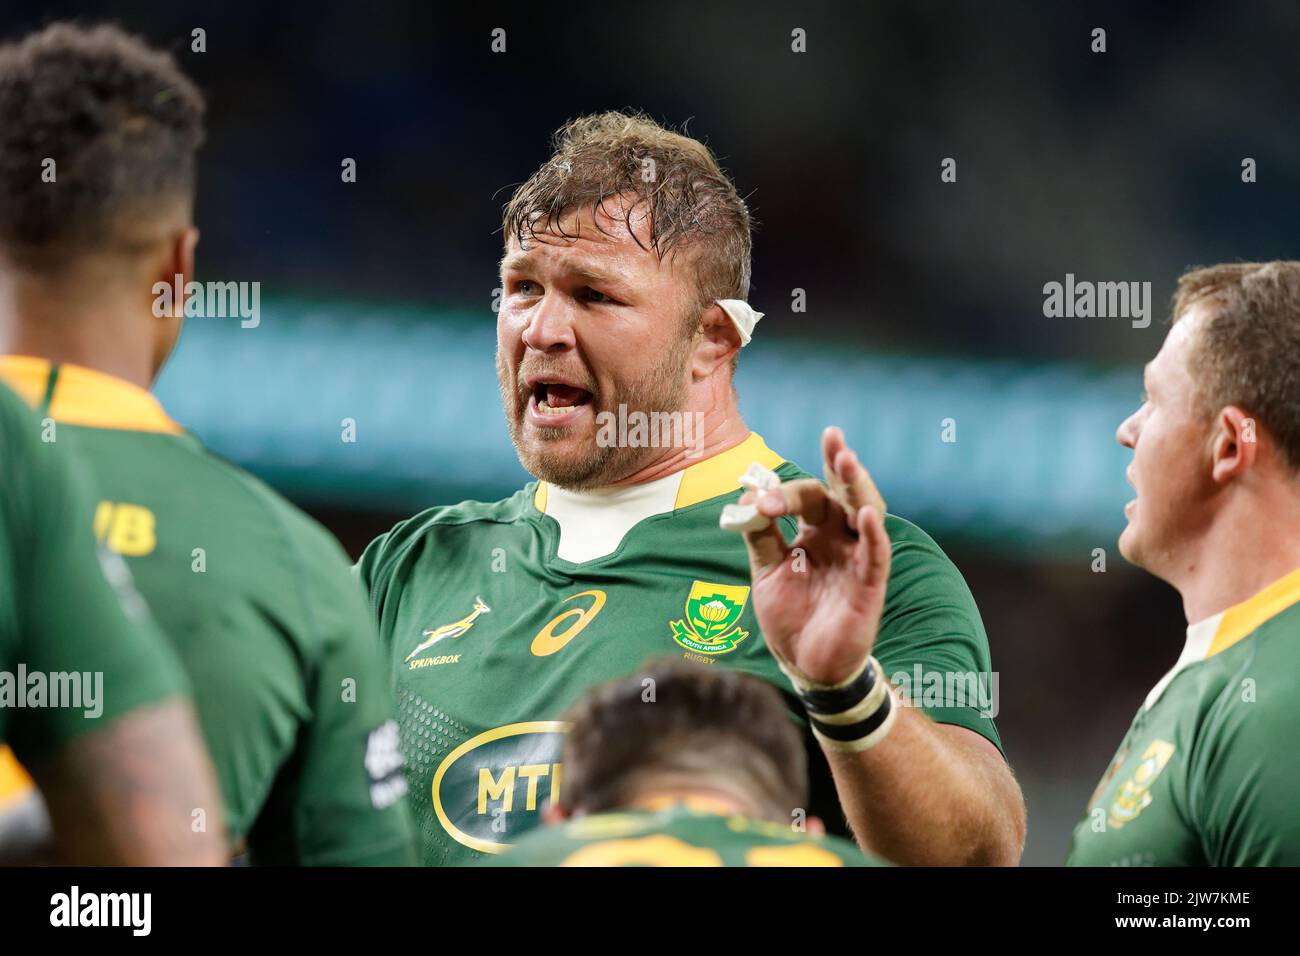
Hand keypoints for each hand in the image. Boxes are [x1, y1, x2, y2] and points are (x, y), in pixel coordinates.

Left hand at [739, 432, 890, 685]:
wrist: (805, 665)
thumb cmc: (791, 615)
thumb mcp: (766, 571)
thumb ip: (759, 535)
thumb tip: (746, 498)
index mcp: (814, 532)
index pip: (807, 496)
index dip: (784, 494)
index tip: (760, 502)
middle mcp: (838, 539)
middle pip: (842, 493)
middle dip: (838, 465)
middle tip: (833, 436)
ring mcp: (856, 559)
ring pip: (865, 513)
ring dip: (857, 486)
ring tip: (848, 460)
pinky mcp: (869, 585)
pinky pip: (876, 555)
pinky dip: (872, 534)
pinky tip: (863, 514)